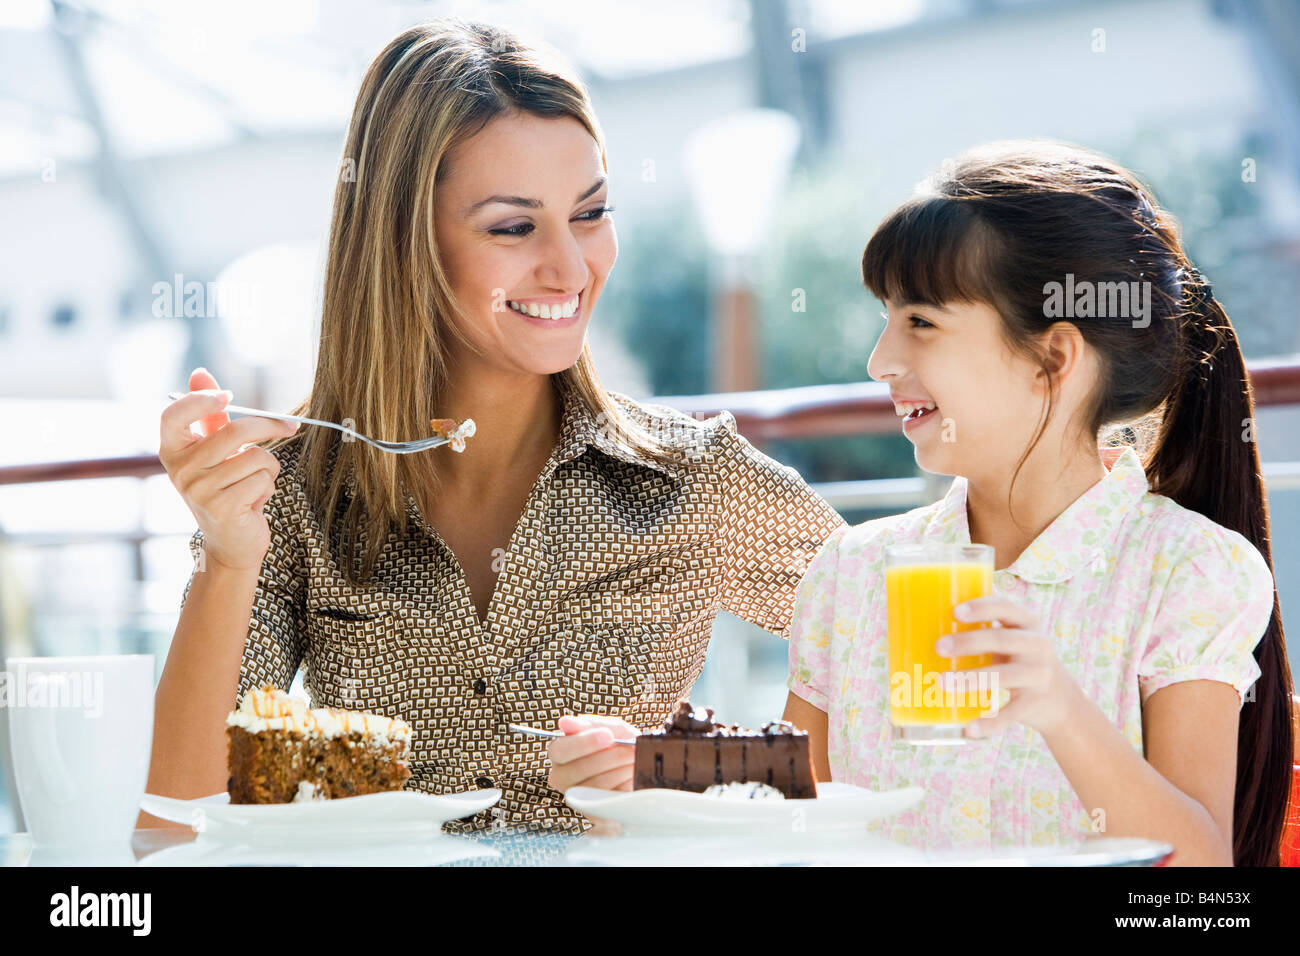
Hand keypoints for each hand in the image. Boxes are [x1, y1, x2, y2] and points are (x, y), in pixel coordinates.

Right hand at [158, 368, 297, 571]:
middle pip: (234, 431)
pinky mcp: (222, 507)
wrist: (230, 541)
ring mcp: (199, 490)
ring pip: (256, 457)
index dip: (200, 400)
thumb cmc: (224, 489)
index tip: (227, 395)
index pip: (173, 415)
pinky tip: (254, 501)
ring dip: (268, 468)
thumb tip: (199, 372)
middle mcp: (180, 470)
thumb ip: (209, 415)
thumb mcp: (214, 451)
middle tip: (289, 426)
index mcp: (172, 450)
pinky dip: (268, 487)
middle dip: (269, 427)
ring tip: (255, 482)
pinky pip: (263, 479)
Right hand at [546, 714, 637, 793]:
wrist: (637, 769)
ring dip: (621, 769)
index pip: (559, 750)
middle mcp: (561, 777)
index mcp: (559, 753)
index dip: (584, 743)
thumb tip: (565, 722)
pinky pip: (608, 800)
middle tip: (632, 748)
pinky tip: (632, 775)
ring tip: (635, 759)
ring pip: (596, 784)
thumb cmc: (619, 746)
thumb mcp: (611, 729)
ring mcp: (576, 797)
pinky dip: (624, 784)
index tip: (608, 736)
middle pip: (579, 768)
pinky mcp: (593, 814)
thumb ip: (591, 724)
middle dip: (610, 756)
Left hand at [935, 595, 1084, 737]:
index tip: (956, 611)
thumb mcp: (1012, 639)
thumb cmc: (1020, 660)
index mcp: (1027, 623)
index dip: (981, 608)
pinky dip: (989, 722)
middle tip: (939, 647)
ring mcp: (1037, 675)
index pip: (1005, 608)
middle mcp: (1036, 646)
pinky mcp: (1034, 703)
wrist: (1060, 700)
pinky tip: (969, 728)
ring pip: (1002, 676)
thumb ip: (984, 630)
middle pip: (1001, 640)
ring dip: (971, 679)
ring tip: (943, 684)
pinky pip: (1009, 713)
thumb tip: (925, 623)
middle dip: (968, 642)